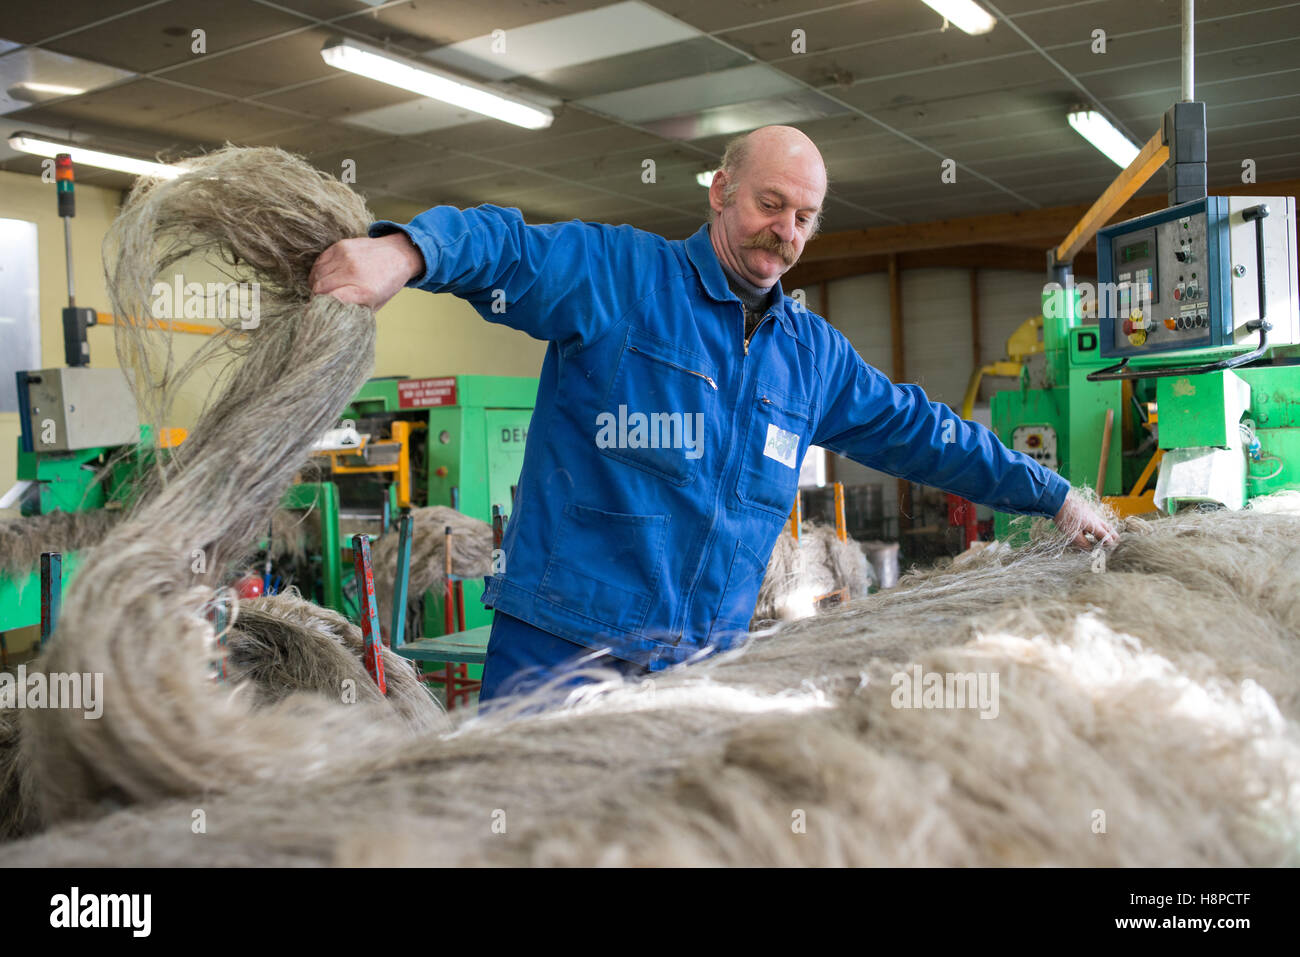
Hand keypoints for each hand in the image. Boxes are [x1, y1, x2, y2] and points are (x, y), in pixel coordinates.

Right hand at [309, 232, 423, 309]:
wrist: (398, 254)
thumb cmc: (386, 284)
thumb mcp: (375, 304)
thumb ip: (355, 311)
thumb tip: (333, 318)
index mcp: (364, 291)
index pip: (330, 299)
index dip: (322, 307)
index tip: (322, 311)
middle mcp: (353, 272)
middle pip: (319, 288)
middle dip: (317, 297)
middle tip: (321, 302)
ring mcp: (345, 257)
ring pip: (316, 274)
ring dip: (316, 284)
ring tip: (323, 290)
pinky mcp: (340, 246)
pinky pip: (319, 262)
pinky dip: (318, 271)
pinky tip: (325, 277)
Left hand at [1054, 490, 1118, 549]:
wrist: (1059, 502)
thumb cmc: (1066, 519)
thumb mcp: (1073, 534)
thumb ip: (1083, 543)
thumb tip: (1090, 549)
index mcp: (1095, 526)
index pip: (1107, 537)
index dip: (1110, 544)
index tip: (1110, 551)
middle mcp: (1096, 520)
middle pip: (1109, 529)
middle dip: (1113, 537)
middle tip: (1115, 544)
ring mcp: (1092, 515)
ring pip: (1104, 524)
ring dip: (1106, 532)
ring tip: (1106, 539)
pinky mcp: (1087, 512)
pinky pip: (1097, 521)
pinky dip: (1099, 527)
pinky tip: (1091, 532)